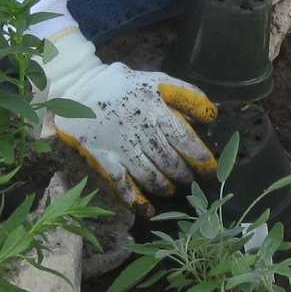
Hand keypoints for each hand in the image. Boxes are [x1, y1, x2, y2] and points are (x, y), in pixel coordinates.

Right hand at [44, 29, 216, 209]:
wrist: (78, 87)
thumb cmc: (123, 85)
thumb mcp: (156, 81)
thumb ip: (187, 95)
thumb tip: (212, 115)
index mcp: (155, 108)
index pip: (184, 139)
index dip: (201, 158)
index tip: (211, 170)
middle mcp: (139, 128)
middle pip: (169, 162)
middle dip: (183, 175)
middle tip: (189, 180)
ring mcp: (120, 145)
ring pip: (150, 176)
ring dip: (165, 187)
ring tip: (170, 188)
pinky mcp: (102, 157)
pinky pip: (122, 184)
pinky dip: (137, 200)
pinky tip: (148, 210)